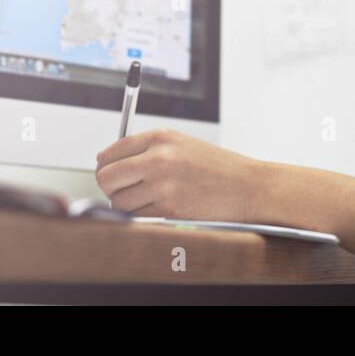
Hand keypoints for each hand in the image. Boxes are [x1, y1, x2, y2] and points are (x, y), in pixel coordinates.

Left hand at [95, 128, 264, 221]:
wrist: (249, 187)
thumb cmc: (219, 168)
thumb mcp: (182, 144)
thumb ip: (148, 149)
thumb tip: (110, 162)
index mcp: (161, 137)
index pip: (112, 152)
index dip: (106, 166)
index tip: (109, 173)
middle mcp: (158, 158)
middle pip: (107, 177)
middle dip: (111, 188)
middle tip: (123, 191)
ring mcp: (163, 184)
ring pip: (119, 202)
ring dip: (127, 206)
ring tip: (147, 201)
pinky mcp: (169, 209)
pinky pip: (137, 218)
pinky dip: (143, 218)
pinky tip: (160, 209)